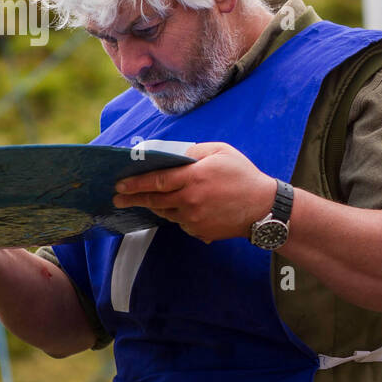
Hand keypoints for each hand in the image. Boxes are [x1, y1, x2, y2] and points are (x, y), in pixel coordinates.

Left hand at [111, 141, 277, 243]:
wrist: (263, 207)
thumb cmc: (243, 176)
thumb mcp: (221, 151)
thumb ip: (194, 151)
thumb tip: (171, 155)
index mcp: (194, 177)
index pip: (156, 180)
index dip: (135, 183)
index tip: (120, 184)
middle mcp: (191, 199)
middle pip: (154, 200)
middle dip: (133, 198)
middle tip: (118, 198)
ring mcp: (194, 218)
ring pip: (166, 212)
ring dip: (153, 206)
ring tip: (145, 200)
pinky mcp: (199, 230)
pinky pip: (180, 222)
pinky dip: (177, 214)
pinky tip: (180, 208)